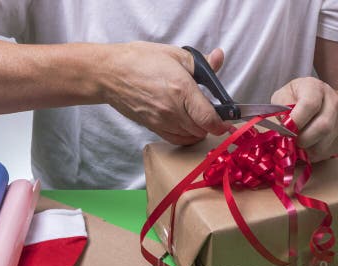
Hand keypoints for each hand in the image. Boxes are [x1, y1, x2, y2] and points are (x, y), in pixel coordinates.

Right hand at [100, 42, 228, 144]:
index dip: (223, 124)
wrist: (109, 73)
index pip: (210, 119)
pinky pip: (177, 140)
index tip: (228, 121)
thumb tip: (219, 57)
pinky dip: (187, 136)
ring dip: (199, 129)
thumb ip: (202, 63)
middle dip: (212, 124)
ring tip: (198, 116)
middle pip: (203, 130)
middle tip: (213, 113)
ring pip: (191, 137)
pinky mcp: (154, 128)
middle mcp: (173, 110)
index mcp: (182, 90)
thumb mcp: (175, 55)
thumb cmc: (139, 61)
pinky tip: (187, 125)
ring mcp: (162, 121)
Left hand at [271, 77, 337, 161]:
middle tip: (291, 143)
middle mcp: (333, 101)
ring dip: (308, 151)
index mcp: (315, 87)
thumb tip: (280, 128)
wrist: (321, 101)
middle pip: (323, 126)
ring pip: (326, 143)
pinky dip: (314, 155)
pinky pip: (329, 152)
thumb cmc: (296, 99)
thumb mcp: (284, 96)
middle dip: (303, 140)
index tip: (285, 130)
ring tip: (297, 147)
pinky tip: (306, 149)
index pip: (310, 104)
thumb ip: (280, 109)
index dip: (296, 121)